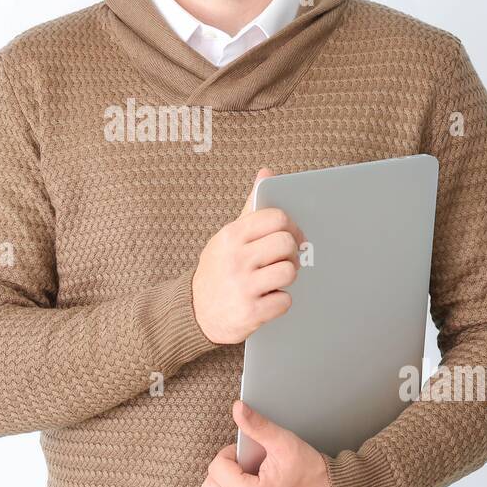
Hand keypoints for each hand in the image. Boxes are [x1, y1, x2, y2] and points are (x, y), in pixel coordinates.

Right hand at [192, 168, 305, 344]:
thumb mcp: (228, 237)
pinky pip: (285, 300)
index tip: (290, 236)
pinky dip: (280, 301)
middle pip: (286, 243)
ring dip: (287, 277)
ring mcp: (242, 286)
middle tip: (284, 259)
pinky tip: (267, 299)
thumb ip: (250, 208)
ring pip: (289, 271)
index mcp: (231, 235)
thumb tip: (266, 173)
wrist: (195, 313)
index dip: (291, 227)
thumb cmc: (219, 269)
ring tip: (275, 279)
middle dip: (291, 252)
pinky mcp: (250, 313)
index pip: (276, 218)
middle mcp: (235, 259)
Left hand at [201, 399, 333, 486]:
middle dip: (223, 470)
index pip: (216, 469)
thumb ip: (257, 425)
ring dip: (225, 485)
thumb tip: (237, 408)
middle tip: (246, 463)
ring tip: (249, 476)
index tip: (247, 452)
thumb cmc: (312, 471)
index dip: (229, 454)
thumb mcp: (284, 443)